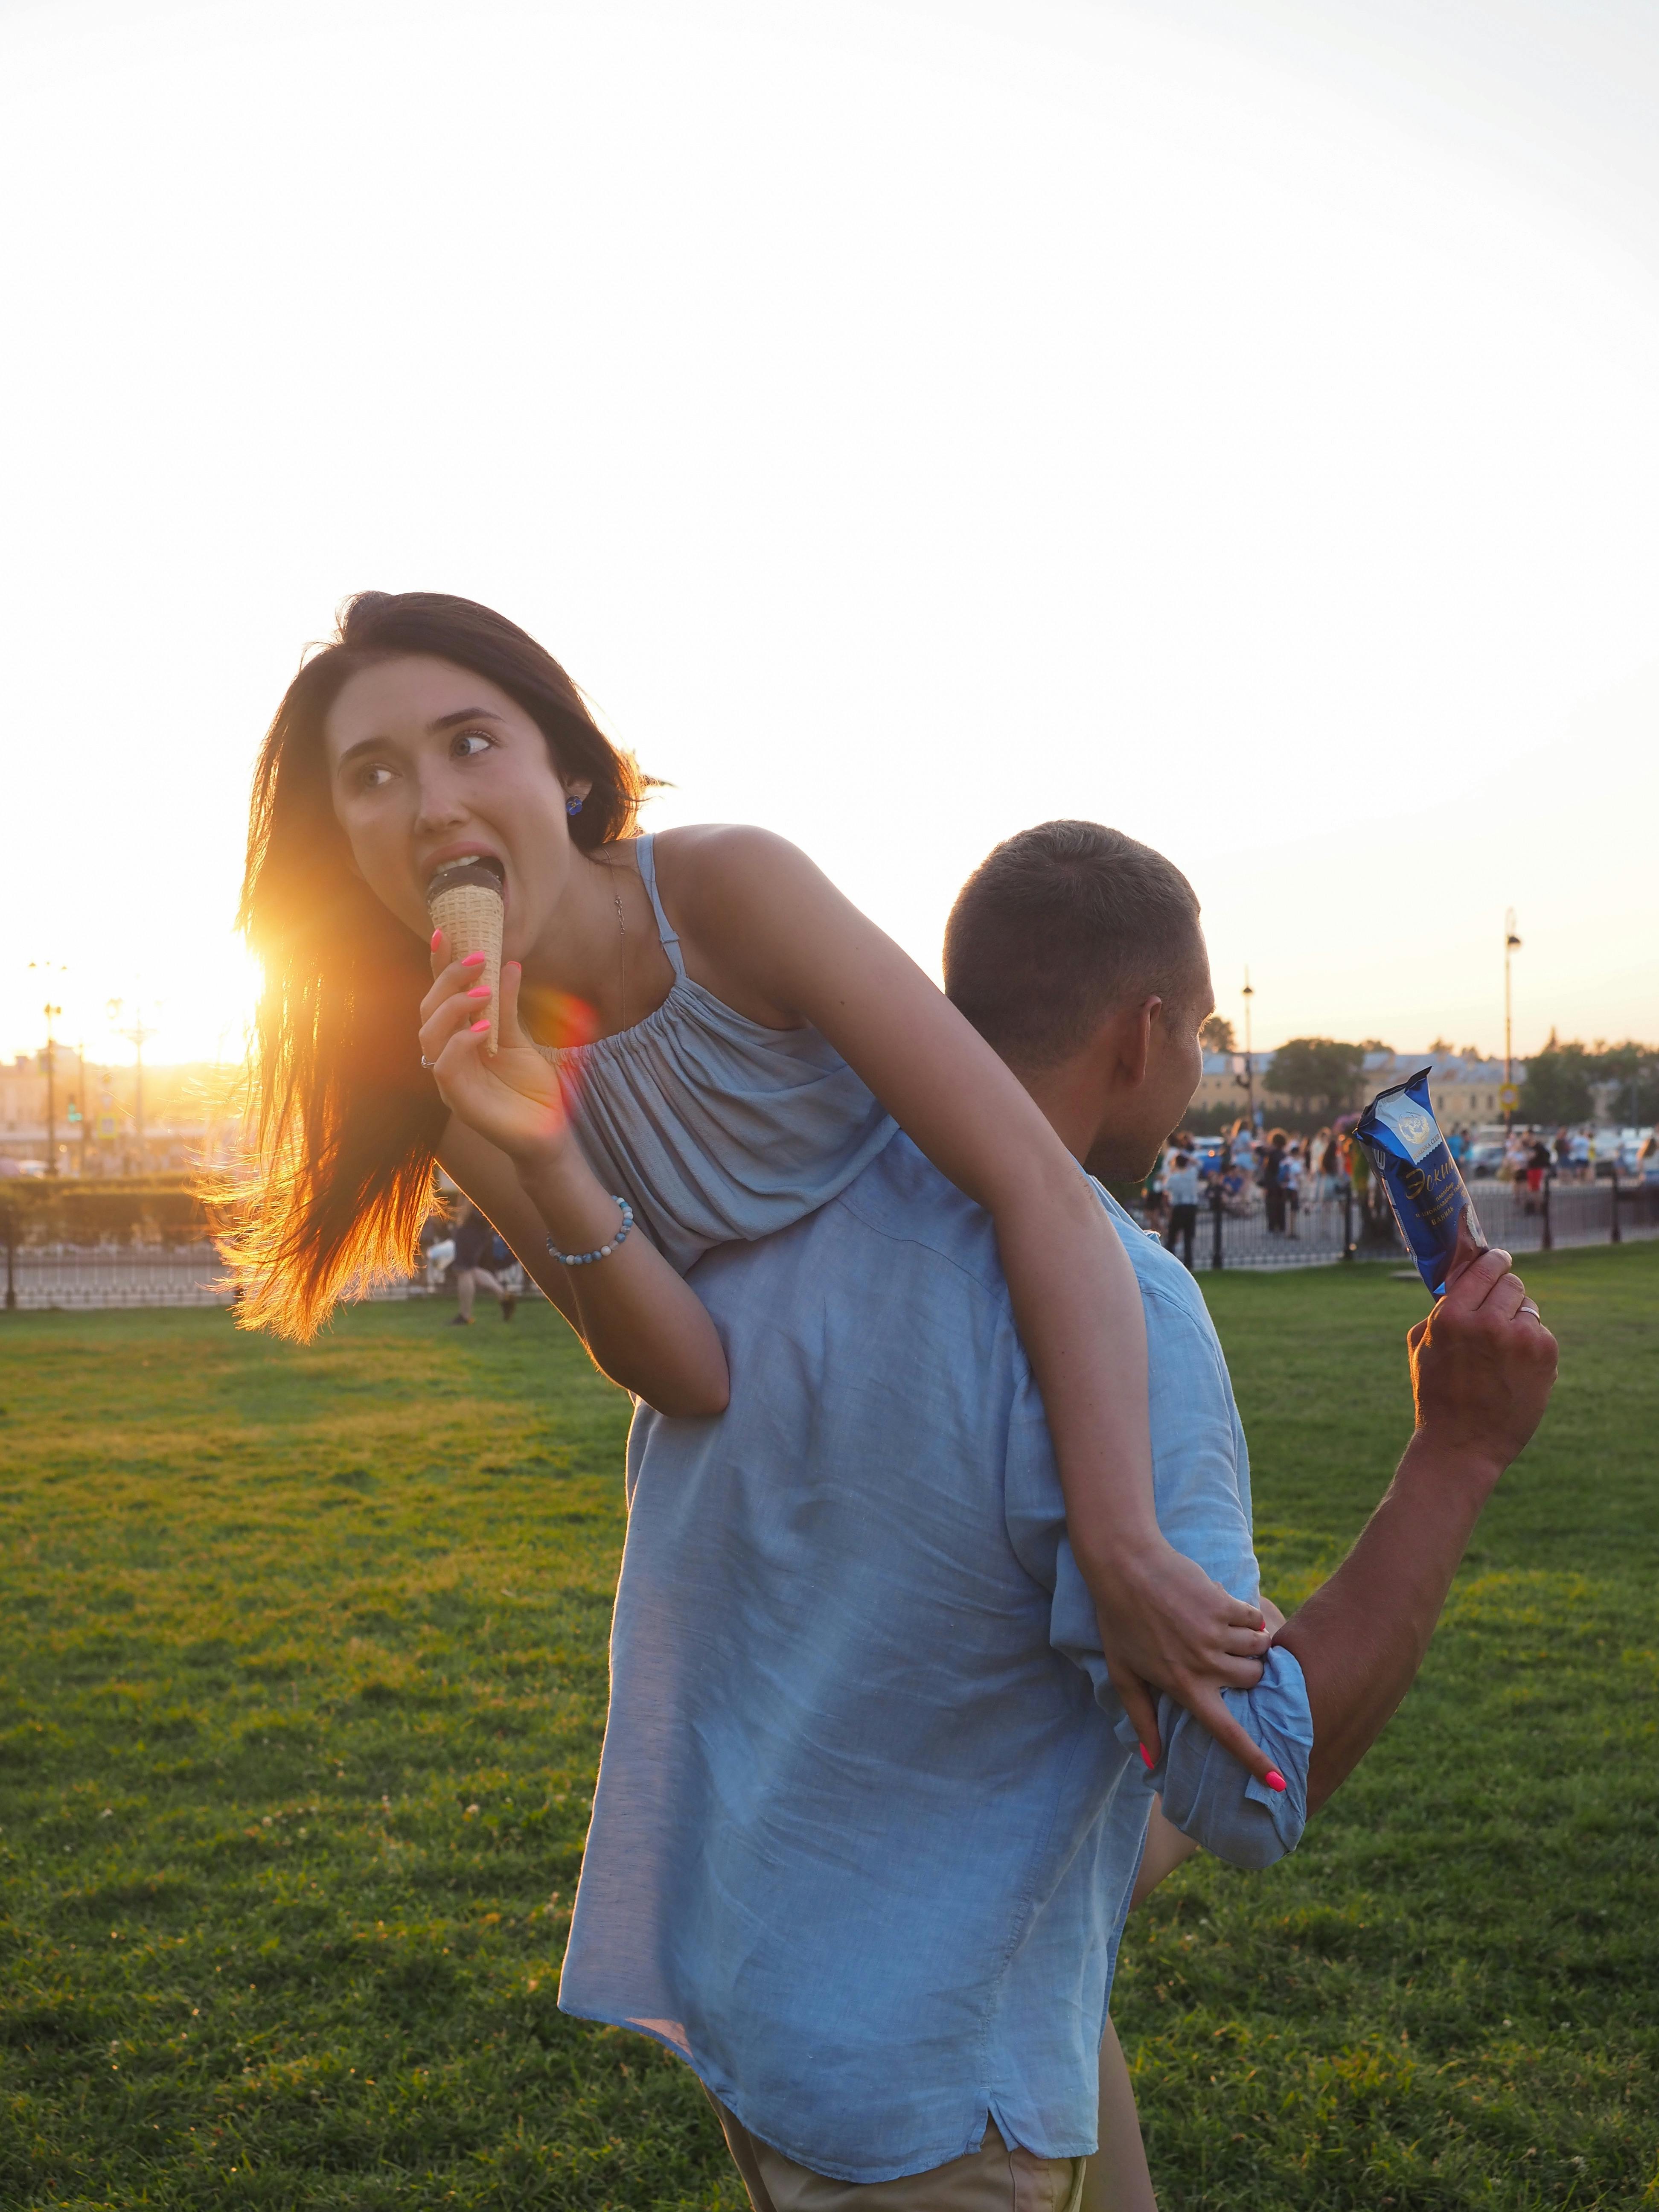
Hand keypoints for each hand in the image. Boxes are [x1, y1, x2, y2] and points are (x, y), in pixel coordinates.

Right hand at [419, 936, 570, 1167]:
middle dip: (447, 978)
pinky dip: (461, 1041)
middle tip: (478, 958)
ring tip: (483, 992)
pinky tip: (484, 1027)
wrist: (550, 1134)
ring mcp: (449, 1079)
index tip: (444, 932)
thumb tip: (511, 964)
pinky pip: (445, 1066)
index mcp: (459, 1039)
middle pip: (428, 1009)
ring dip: (453, 1006)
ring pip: (428, 1034)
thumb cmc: (532, 1090)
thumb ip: (509, 1006)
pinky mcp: (458, 1100)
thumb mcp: (522, 1040)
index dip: (438, 967)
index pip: (441, 998)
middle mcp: (448, 1056)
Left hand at [1092, 1540, 1281, 1789]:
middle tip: (1224, 1654)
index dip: (1255, 1760)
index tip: (1279, 1784)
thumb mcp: (1123, 1674)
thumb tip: (1152, 1761)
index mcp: (1183, 1687)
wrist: (1125, 1566)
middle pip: (1252, 1680)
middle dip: (1246, 1670)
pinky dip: (1247, 1615)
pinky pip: (1254, 1618)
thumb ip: (1141, 1718)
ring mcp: (1216, 1633)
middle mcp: (1204, 1664)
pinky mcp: (1223, 1603)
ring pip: (1260, 1648)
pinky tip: (1222, 1605)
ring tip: (1224, 1629)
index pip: (1226, 1733)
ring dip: (1251, 1641)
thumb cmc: (1120, 1621)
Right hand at [1408, 1241, 1557, 1478]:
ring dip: (1517, 1320)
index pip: (1483, 1267)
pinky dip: (1530, 1344)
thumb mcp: (1423, 1345)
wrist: (1463, 1444)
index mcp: (1450, 1316)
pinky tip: (1515, 1366)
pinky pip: (1540, 1332)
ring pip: (1528, 1307)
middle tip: (1499, 1308)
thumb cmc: (1437, 1394)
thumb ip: (1440, 1309)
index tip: (1498, 1259)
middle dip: (1504, 1293)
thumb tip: (1460, 1279)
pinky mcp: (1544, 1354)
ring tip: (1503, 1349)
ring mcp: (1519, 1338)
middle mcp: (1486, 1322)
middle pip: (1511, 1283)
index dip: (1493, 1261)